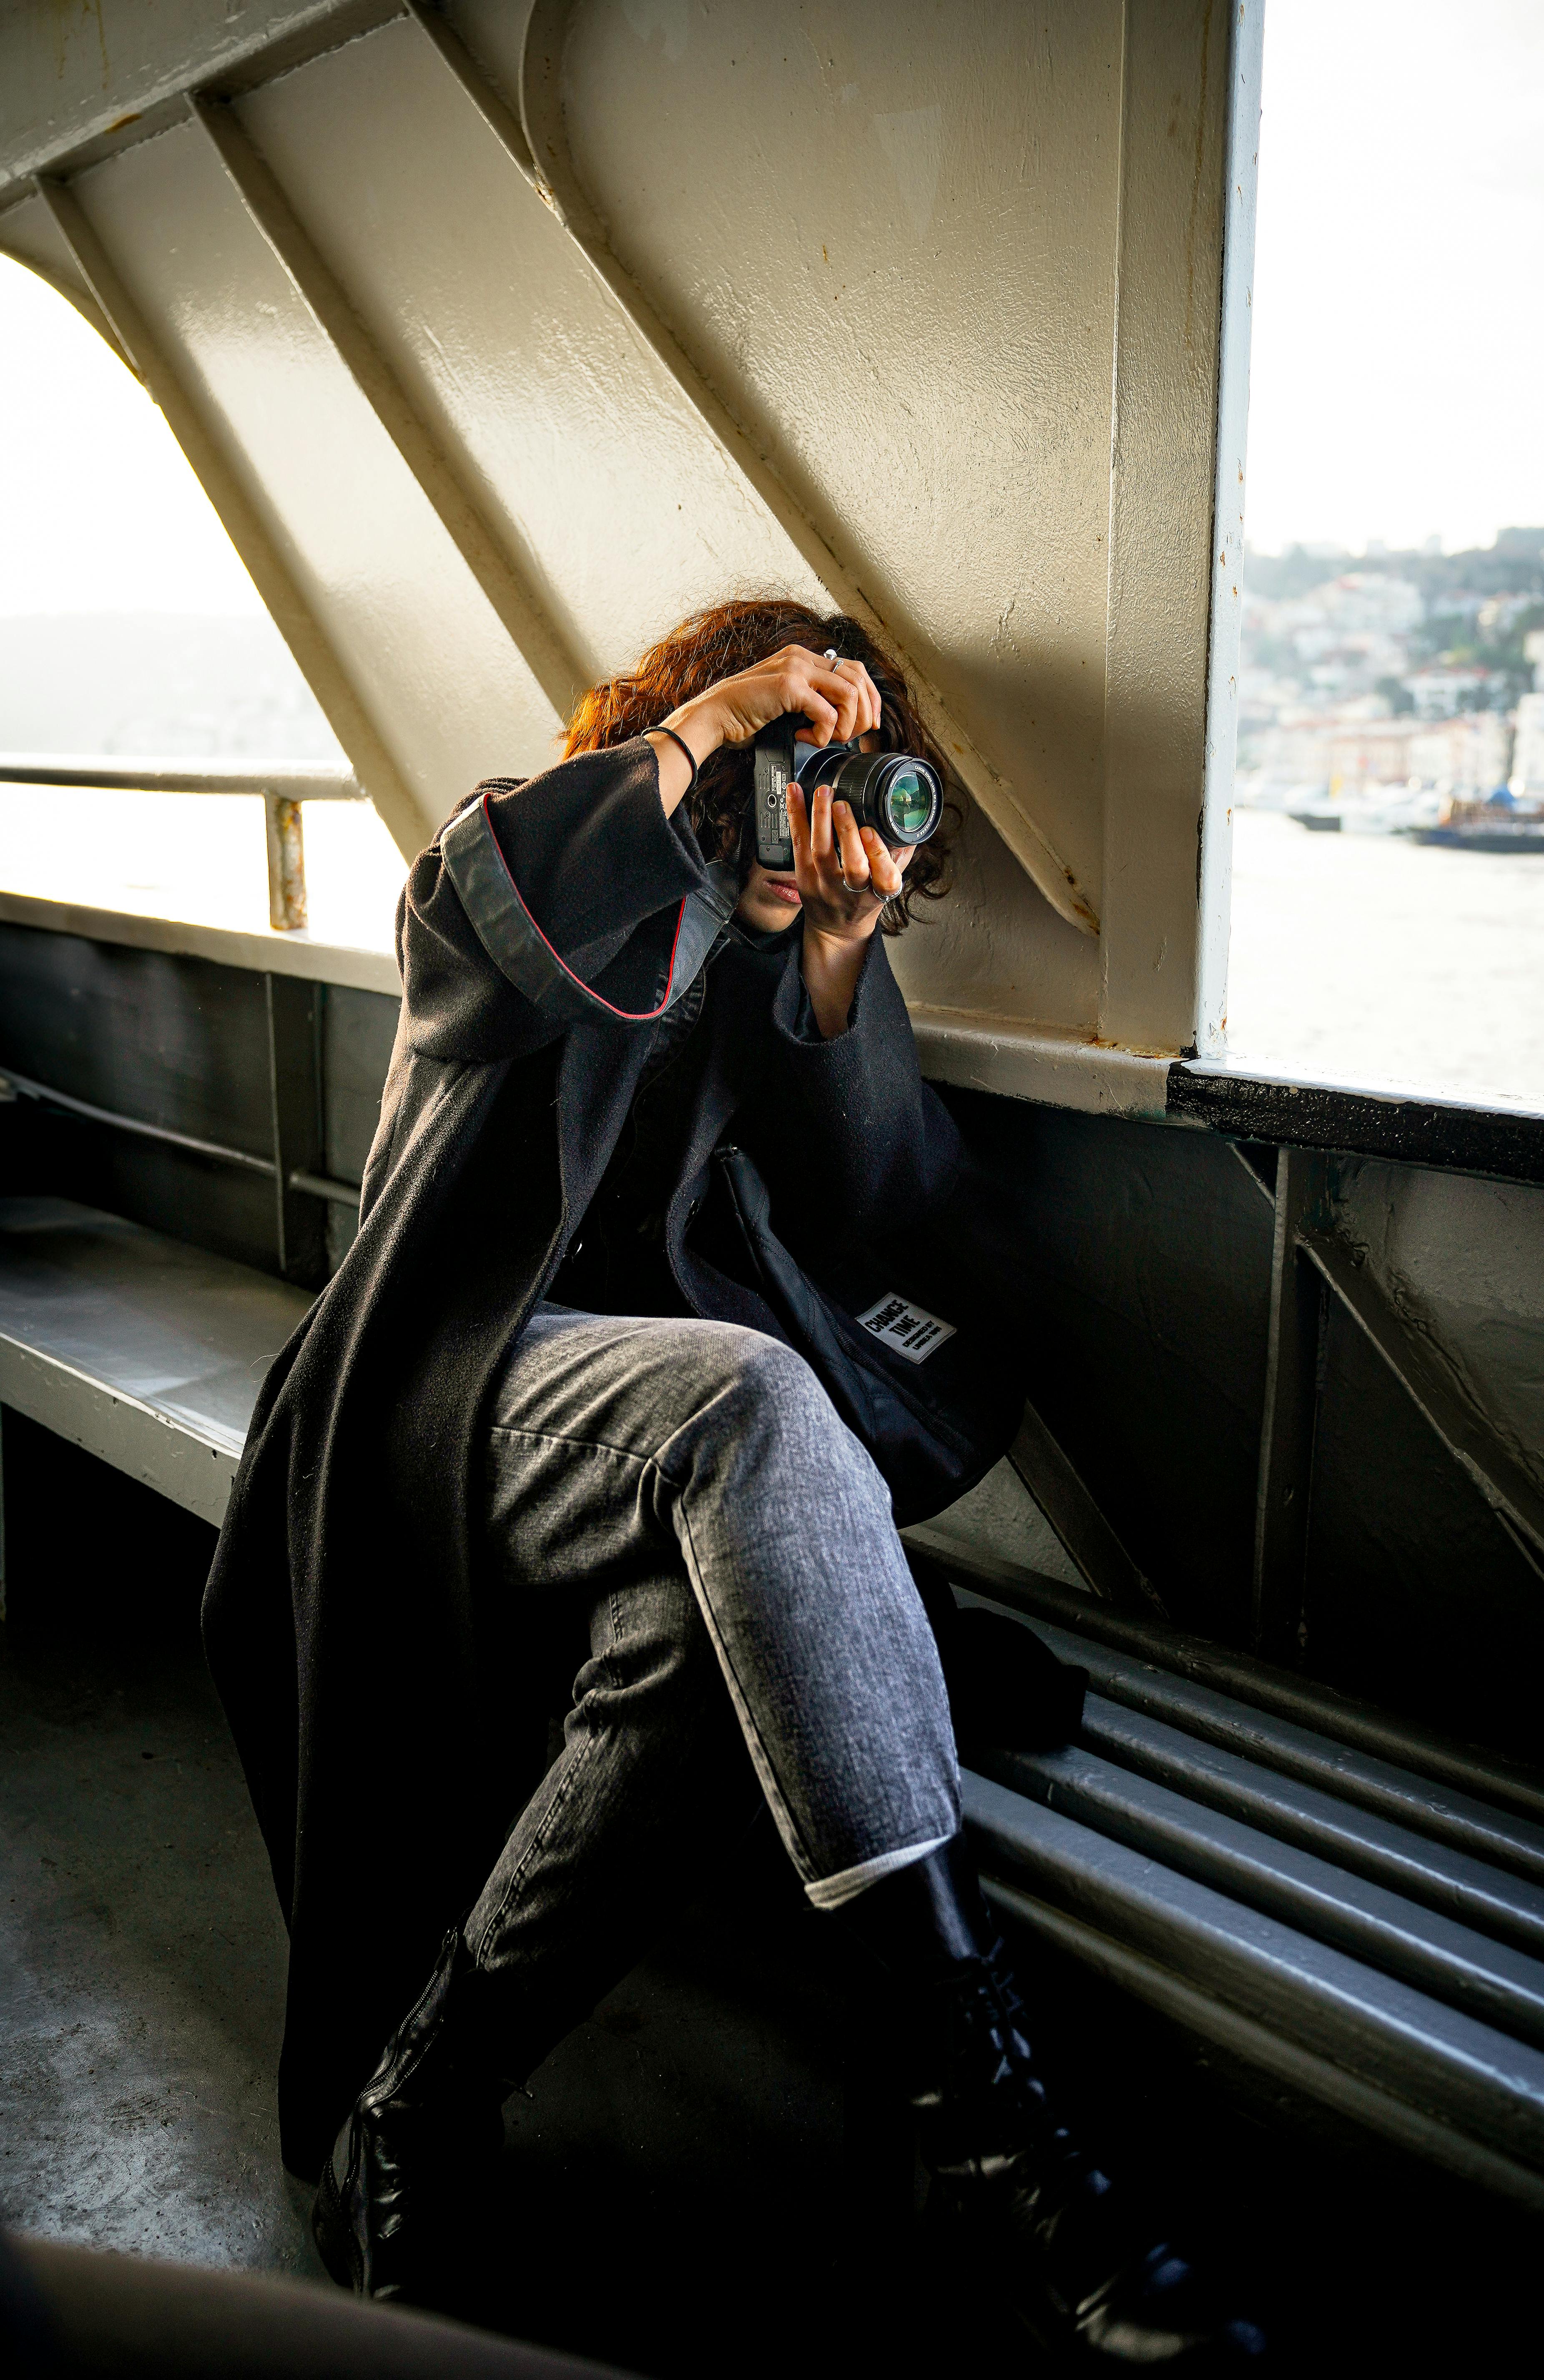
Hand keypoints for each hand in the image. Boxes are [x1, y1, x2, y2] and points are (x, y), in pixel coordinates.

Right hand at [643, 644, 881, 812]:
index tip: (869, 723)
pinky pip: (826, 712)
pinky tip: (803, 739)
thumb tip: (840, 717)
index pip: (853, 669)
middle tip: (851, 736)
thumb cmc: (745, 715)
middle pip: (858, 677)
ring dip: (844, 724)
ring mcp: (795, 669)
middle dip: (864, 712)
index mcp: (803, 658)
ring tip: (825, 738)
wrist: (714, 717)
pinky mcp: (788, 686)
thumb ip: (810, 700)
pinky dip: (822, 733)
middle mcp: (802, 657)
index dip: (869, 697)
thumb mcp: (786, 702)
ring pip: (849, 693)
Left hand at [788, 780, 915, 1038]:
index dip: (879, 855)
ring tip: (823, 793)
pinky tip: (795, 793)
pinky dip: (796, 816)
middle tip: (842, 804)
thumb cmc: (863, 901)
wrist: (834, 927)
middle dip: (847, 832)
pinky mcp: (804, 877)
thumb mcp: (886, 886)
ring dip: (820, 819)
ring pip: (821, 853)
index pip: (884, 879)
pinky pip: (799, 844)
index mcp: (877, 893)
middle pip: (851, 866)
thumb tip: (911, 826)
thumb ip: (898, 857)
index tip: (872, 832)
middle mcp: (851, 892)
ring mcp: (825, 885)